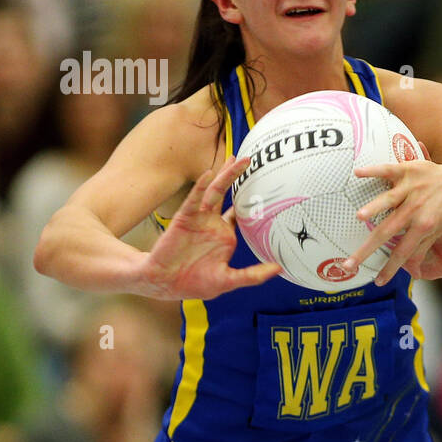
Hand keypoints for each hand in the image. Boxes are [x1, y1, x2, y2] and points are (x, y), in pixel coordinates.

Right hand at [139, 156, 280, 299]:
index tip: (267, 186)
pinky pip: (193, 200)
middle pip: (227, 195)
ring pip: (213, 192)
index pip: (240, 213)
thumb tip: (279, 268)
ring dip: (224, 175)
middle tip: (248, 158)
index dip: (252, 200)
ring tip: (236, 159)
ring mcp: (198, 219)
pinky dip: (200, 187)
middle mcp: (212, 223)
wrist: (163, 283)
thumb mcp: (228, 281)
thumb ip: (253, 275)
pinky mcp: (184, 219)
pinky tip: (208, 175)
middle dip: (235, 176)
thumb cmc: (194, 283)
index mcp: (224, 235)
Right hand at [346, 159, 441, 286]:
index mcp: (424, 227)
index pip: (403, 252)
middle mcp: (417, 208)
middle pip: (387, 231)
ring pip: (389, 200)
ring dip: (374, 208)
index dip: (390, 269)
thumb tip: (413, 274)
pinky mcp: (410, 169)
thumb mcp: (438, 232)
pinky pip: (389, 170)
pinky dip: (374, 170)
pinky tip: (357, 173)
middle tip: (348, 264)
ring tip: (359, 217)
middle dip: (367, 249)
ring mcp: (413, 188)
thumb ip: (421, 250)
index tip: (377, 283)